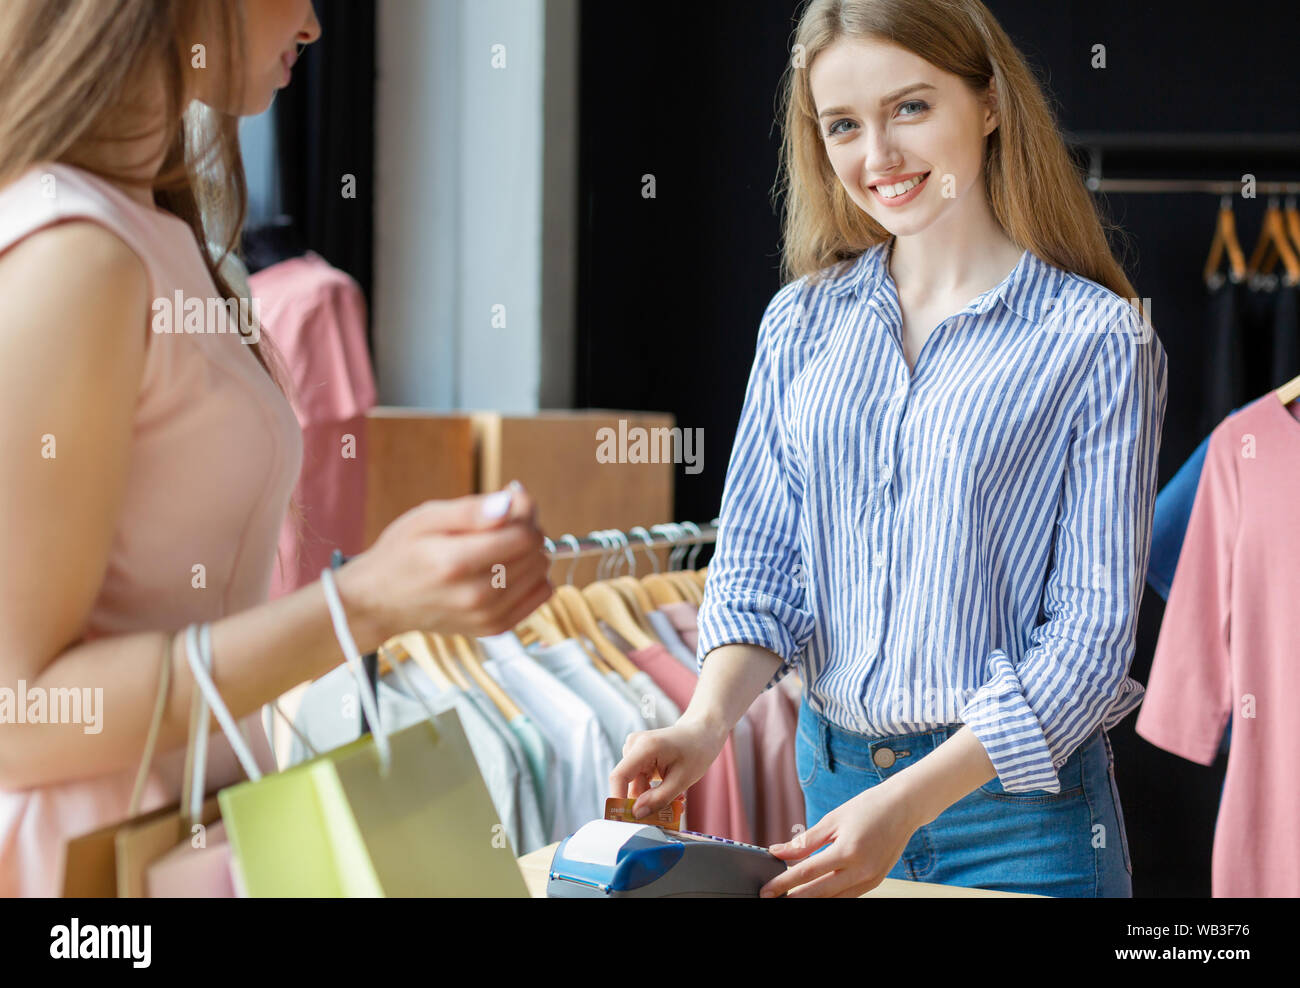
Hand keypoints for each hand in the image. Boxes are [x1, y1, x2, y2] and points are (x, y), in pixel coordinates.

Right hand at [334, 481, 553, 648]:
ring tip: (498, 549)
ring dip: (529, 555)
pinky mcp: (495, 629)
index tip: (507, 506)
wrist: (381, 602)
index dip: (524, 513)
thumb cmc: (402, 554)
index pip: (525, 536)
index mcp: (455, 562)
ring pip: (542, 572)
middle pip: (537, 552)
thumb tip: (510, 503)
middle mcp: (475, 595)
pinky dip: (532, 578)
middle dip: (526, 531)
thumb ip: (471, 510)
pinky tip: (506, 570)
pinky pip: (541, 595)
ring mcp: (487, 617)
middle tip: (499, 527)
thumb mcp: (426, 518)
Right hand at [609, 713, 729, 818]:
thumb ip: (658, 799)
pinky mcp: (638, 756)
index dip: (619, 800)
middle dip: (645, 803)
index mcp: (644, 747)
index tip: (628, 820)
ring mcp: (635, 750)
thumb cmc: (696, 750)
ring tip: (677, 800)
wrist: (702, 733)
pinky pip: (640, 781)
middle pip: (629, 785)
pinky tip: (672, 792)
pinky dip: (654, 790)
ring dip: (653, 797)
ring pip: (636, 786)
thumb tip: (636, 814)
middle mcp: (634, 745)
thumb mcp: (682, 780)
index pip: (619, 777)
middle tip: (668, 814)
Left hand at [761, 781, 921, 896]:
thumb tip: (777, 851)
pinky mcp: (876, 881)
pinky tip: (816, 893)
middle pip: (819, 892)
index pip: (806, 873)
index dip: (783, 884)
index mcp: (847, 851)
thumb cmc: (869, 807)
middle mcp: (861, 870)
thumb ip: (804, 841)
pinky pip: (849, 895)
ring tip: (792, 897)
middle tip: (772, 899)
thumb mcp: (832, 820)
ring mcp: (871, 879)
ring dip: (812, 899)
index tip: (766, 890)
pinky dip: (831, 896)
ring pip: (834, 898)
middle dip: (793, 898)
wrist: (903, 807)